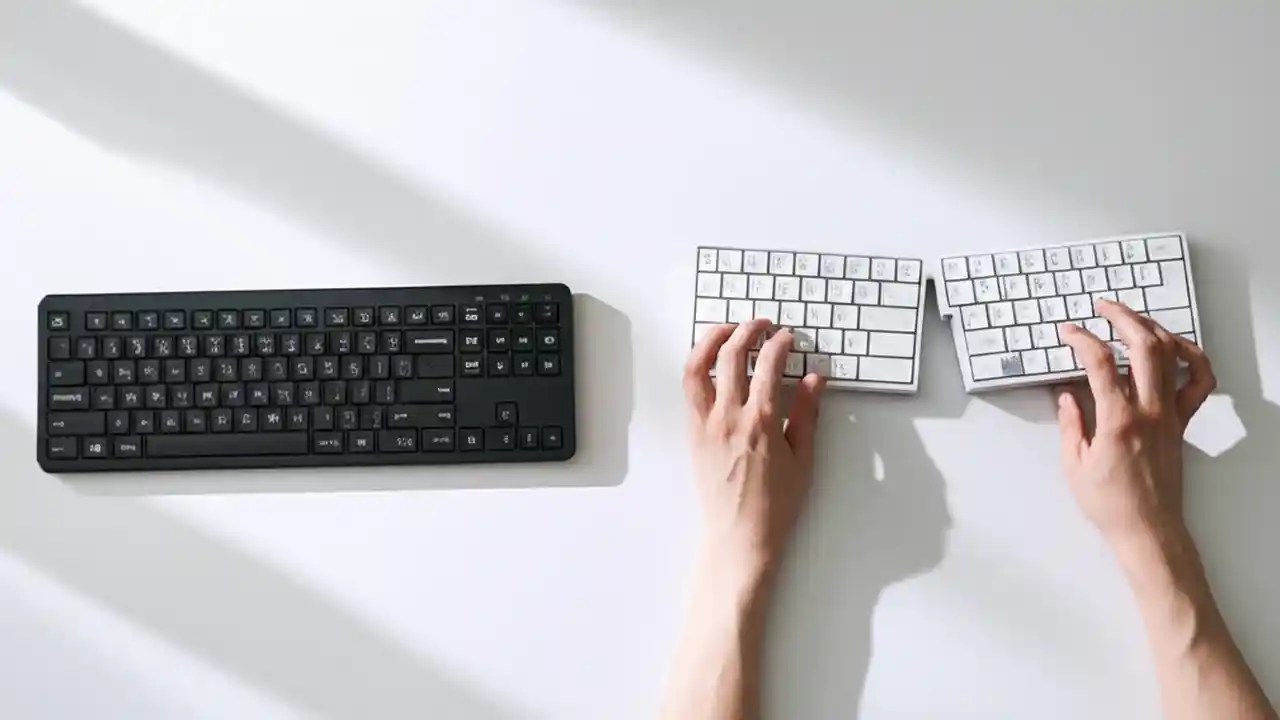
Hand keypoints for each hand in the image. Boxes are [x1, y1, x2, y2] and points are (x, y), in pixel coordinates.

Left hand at [683, 319, 826, 583]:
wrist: (739, 538)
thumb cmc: (775, 505)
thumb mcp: (803, 459)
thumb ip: (807, 413)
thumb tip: (814, 378)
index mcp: (761, 422)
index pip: (769, 365)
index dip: (780, 343)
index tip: (788, 336)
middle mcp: (729, 417)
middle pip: (732, 356)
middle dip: (748, 331)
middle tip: (762, 324)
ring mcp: (706, 424)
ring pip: (699, 366)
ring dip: (712, 340)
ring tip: (727, 329)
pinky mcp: (693, 434)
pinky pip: (690, 389)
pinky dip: (698, 366)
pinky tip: (711, 361)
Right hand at [1056, 300, 1215, 549]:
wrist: (1148, 529)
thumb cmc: (1110, 503)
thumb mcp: (1073, 464)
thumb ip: (1071, 423)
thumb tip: (1068, 396)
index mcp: (1118, 421)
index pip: (1099, 363)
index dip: (1080, 339)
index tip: (1067, 332)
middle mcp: (1150, 411)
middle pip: (1144, 347)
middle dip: (1122, 318)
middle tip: (1103, 308)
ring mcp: (1171, 415)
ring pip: (1173, 356)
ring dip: (1153, 329)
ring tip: (1134, 319)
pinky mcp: (1182, 423)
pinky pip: (1199, 382)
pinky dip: (1193, 358)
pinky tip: (1175, 348)